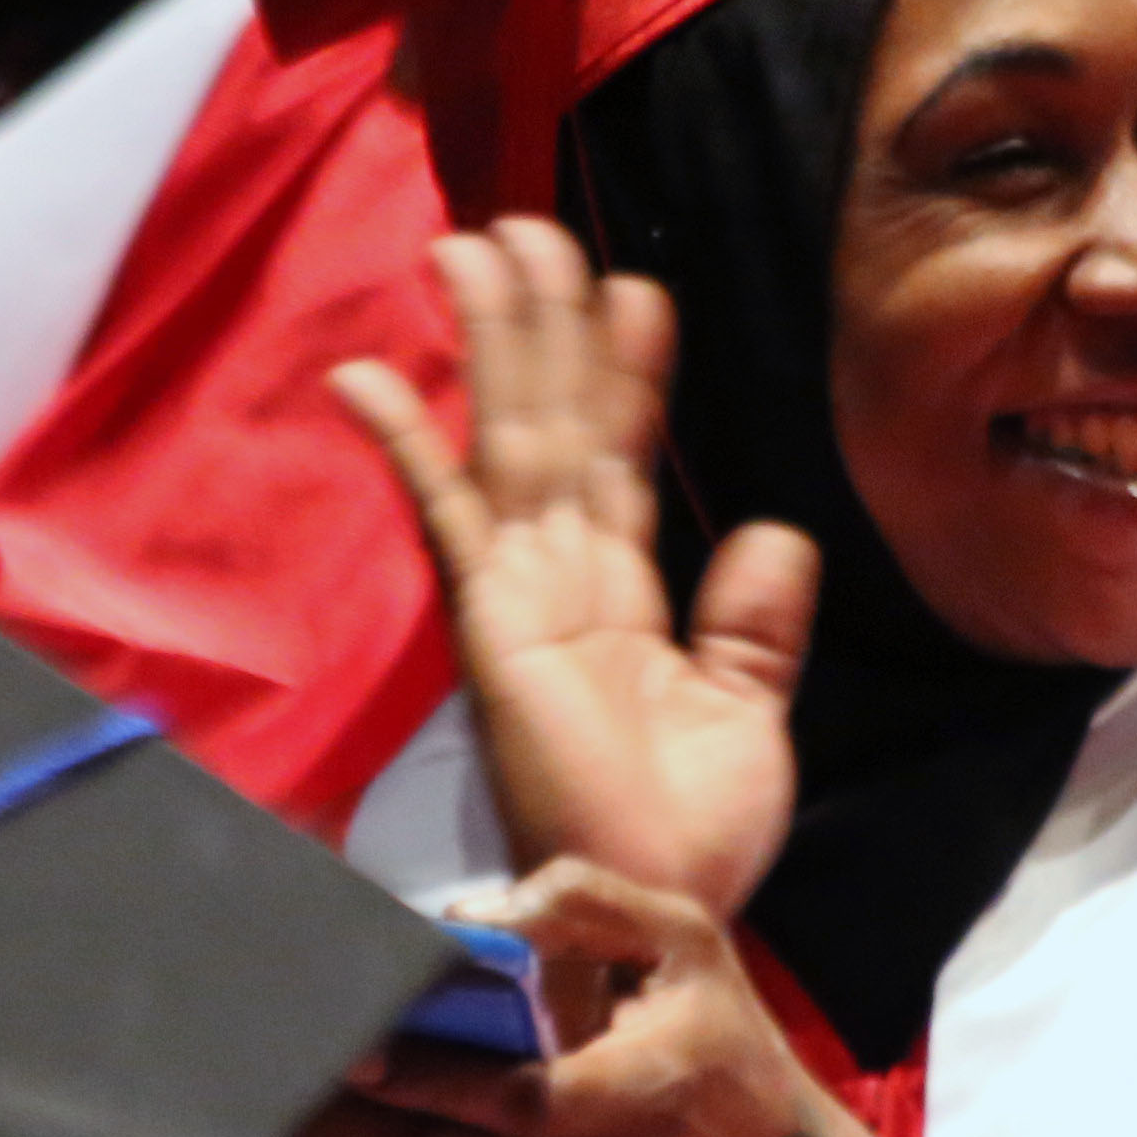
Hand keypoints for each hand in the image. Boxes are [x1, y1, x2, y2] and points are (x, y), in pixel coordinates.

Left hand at [291, 858, 864, 1136]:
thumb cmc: (725, 1054)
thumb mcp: (687, 948)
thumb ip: (586, 906)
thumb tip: (469, 918)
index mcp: (649, 1088)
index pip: (520, 1098)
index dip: (428, 1079)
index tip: (354, 1046)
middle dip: (348, 1126)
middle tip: (273, 1081)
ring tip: (279, 1127)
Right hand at [335, 218, 817, 919]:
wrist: (655, 911)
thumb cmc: (691, 839)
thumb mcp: (748, 715)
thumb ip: (754, 624)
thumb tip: (769, 527)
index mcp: (622, 605)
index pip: (619, 460)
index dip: (626, 375)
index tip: (636, 290)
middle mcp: (561, 584)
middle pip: (551, 425)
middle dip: (543, 324)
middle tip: (531, 224)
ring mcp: (519, 597)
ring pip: (507, 438)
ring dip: (492, 341)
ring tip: (480, 242)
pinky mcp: (491, 624)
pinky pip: (445, 516)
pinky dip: (408, 443)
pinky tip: (366, 376)